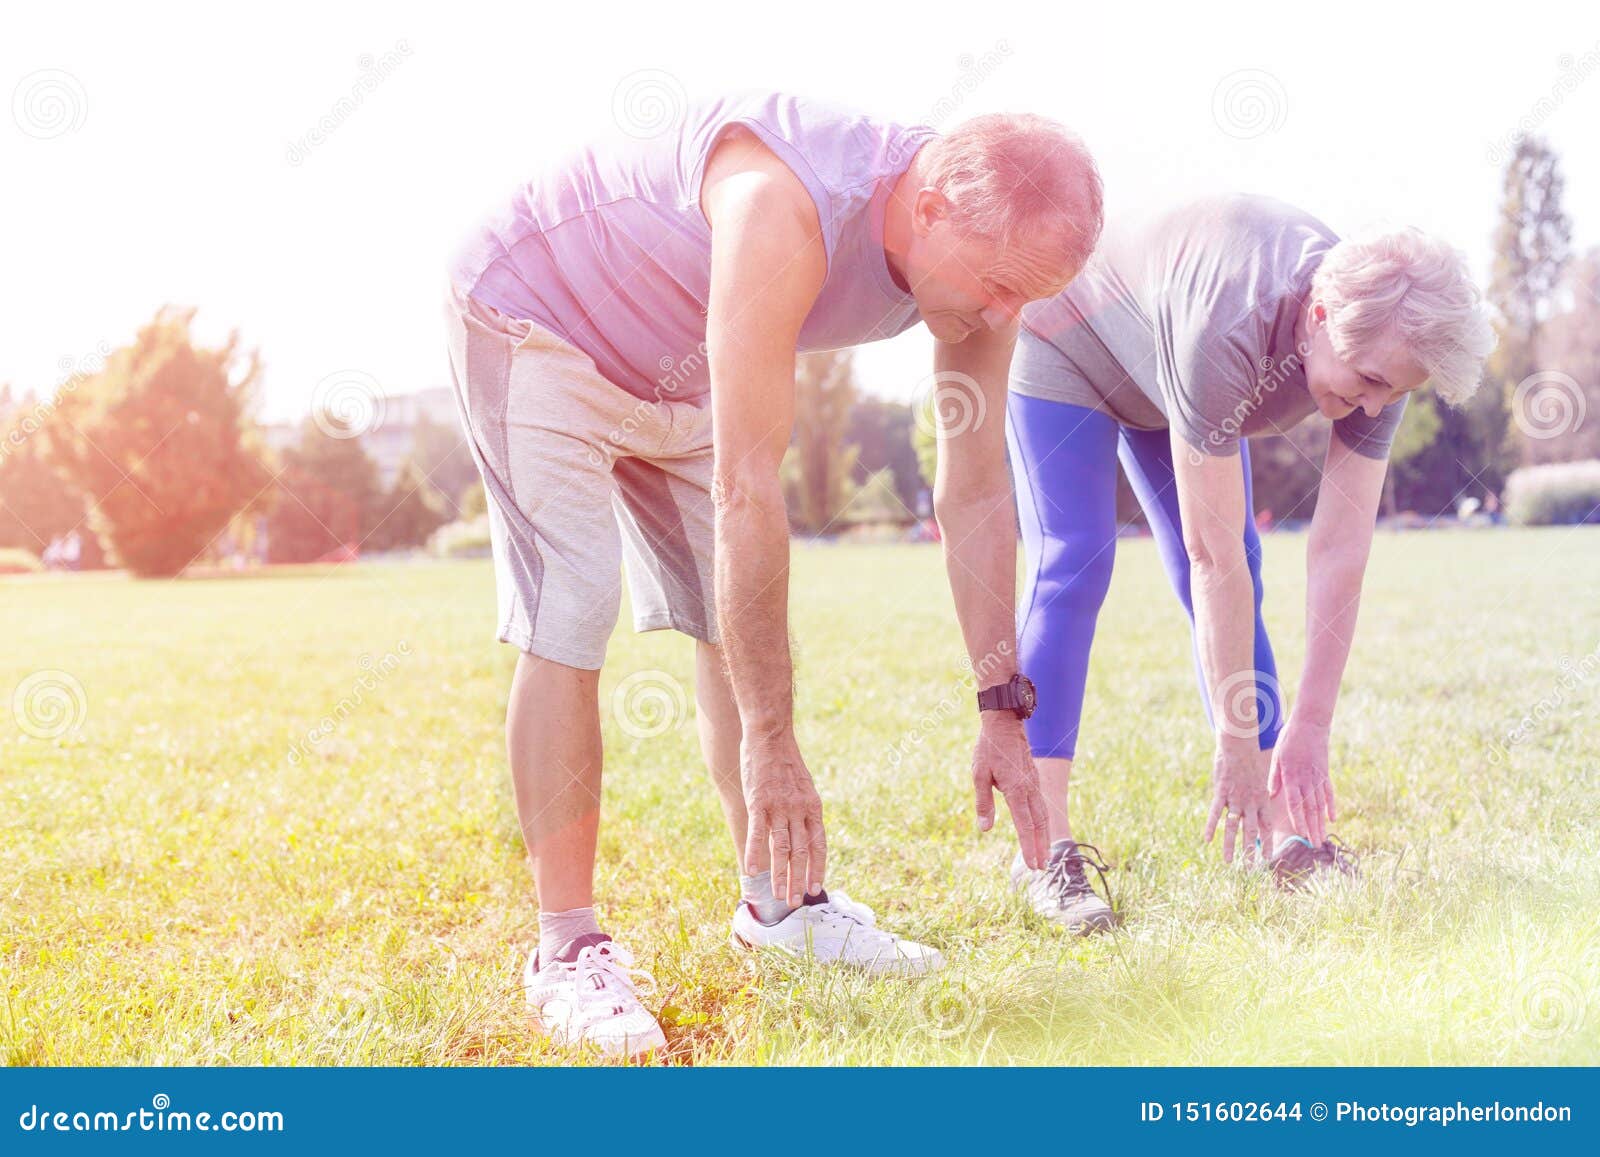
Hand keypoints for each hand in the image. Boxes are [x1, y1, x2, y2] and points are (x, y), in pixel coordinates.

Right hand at [741, 728, 825, 906]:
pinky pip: (758, 834)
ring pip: (781, 848)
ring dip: (780, 875)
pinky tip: (751, 871)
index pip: (818, 844)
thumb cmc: (785, 762)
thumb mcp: (804, 786)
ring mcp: (779, 807)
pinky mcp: (759, 802)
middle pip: (801, 852)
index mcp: (813, 807)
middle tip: (794, 901)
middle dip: (798, 879)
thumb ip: (805, 809)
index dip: (817, 868)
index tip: (814, 888)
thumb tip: (806, 831)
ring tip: (778, 895)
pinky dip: (755, 854)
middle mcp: (799, 810)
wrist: (771, 737)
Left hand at [972, 712, 1049, 869]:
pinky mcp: (1033, 779)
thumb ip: (984, 803)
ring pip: (1043, 815)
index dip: (1029, 846)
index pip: (1025, 825)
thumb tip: (985, 828)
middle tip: (1041, 868)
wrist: (1004, 724)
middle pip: (1038, 824)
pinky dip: (1043, 821)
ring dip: (1044, 836)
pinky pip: (1041, 804)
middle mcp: (1029, 789)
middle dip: (1040, 847)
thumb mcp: (979, 775)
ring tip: (1044, 854)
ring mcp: (1034, 784)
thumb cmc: (989, 749)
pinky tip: (1040, 829)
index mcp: (1016, 790)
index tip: (1033, 864)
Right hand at [1204, 737, 1271, 865]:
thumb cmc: (1252, 757)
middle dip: (1250, 850)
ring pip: (1232, 826)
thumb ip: (1264, 789)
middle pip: (1251, 831)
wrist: (1240, 744)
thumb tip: (1270, 795)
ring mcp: (1235, 798)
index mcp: (1262, 800)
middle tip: (1251, 867)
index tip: (1268, 858)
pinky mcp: (1221, 792)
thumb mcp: (1262, 775)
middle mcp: (1250, 802)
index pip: (1266, 826)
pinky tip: (1207, 840)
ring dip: (1231, 845)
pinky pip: (1214, 812)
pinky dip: (1211, 826)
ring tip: (1229, 862)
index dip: (1267, 842)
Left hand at [1268, 715, 1334, 844]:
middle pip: (1310, 809)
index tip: (1301, 834)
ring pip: (1320, 804)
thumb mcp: (1276, 756)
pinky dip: (1331, 806)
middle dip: (1312, 828)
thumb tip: (1271, 795)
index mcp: (1292, 776)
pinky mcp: (1325, 773)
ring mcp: (1318, 777)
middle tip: (1315, 846)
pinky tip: (1332, 819)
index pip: (1295, 803)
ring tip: (1322, 838)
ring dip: (1321, 822)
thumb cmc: (1289, 739)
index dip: (1299, 820)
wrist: (1310, 724)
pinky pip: (1329, 793)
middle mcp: (1307, 780)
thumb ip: (1274, 777)